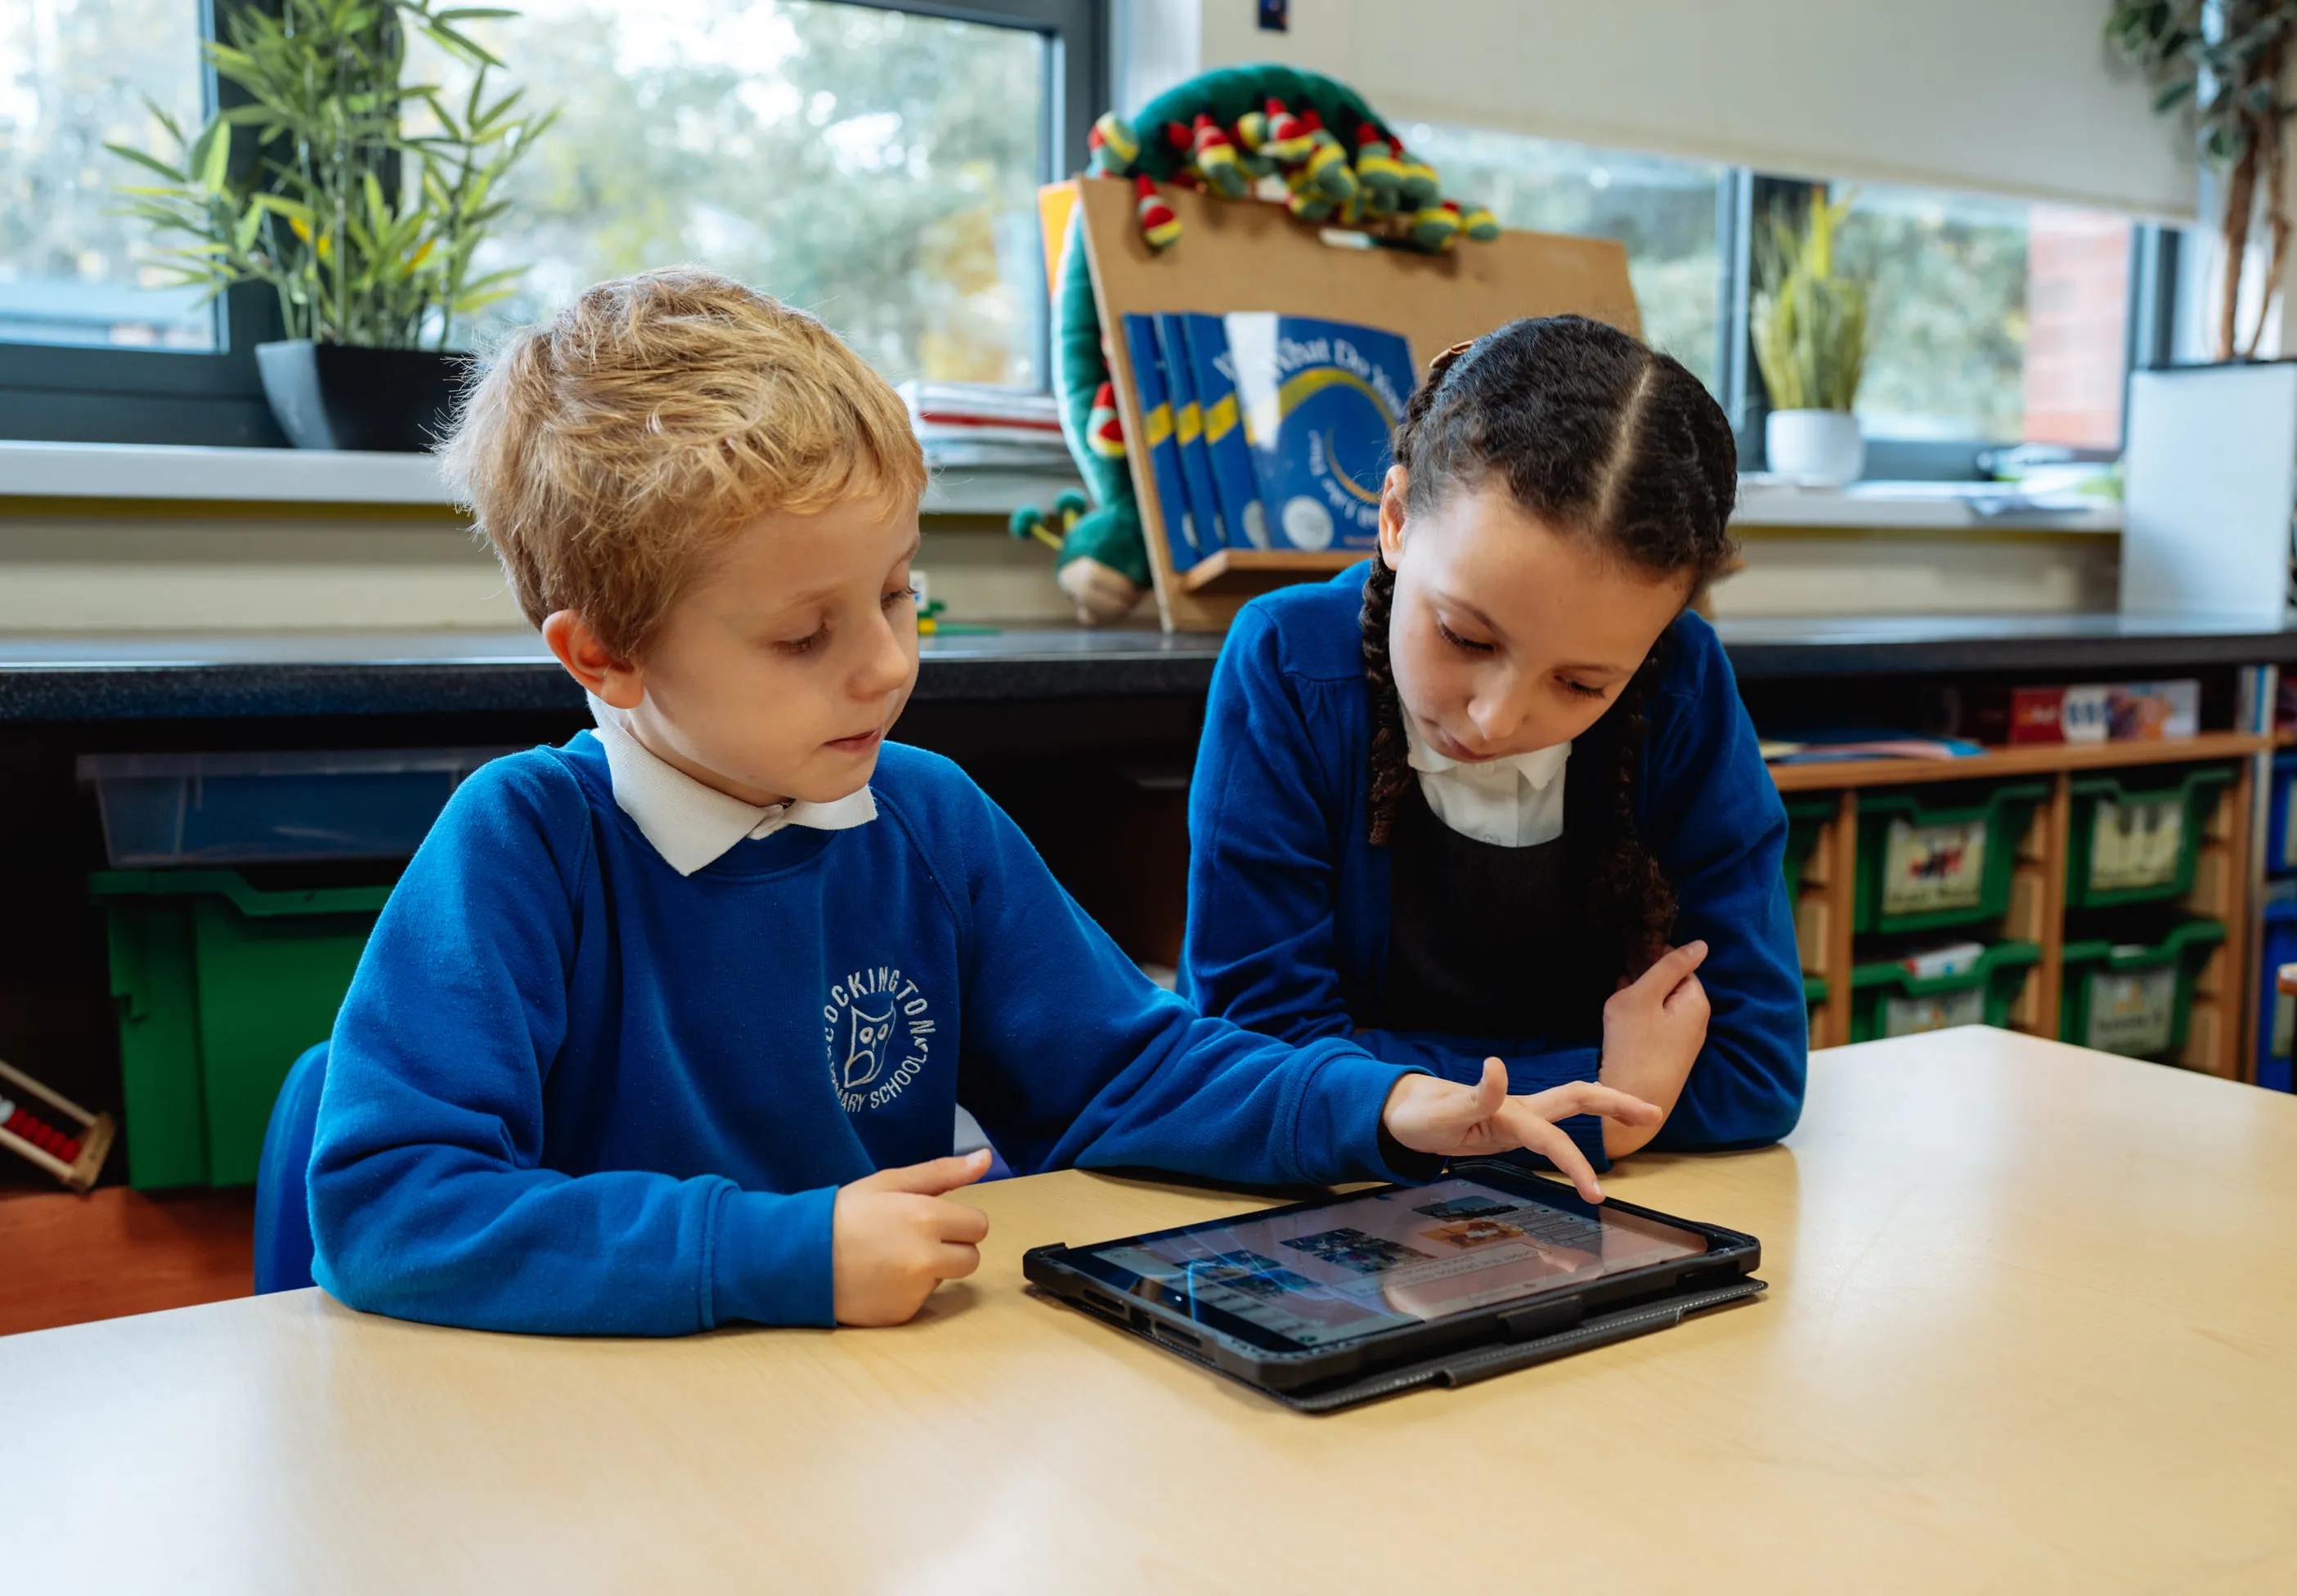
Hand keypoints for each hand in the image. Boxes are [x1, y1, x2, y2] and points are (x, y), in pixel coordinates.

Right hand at [831, 1148, 992, 1326]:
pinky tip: (880, 1278)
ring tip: (892, 1257)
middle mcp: (927, 1258)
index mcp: (927, 1218)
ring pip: (946, 1279)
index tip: (937, 1218)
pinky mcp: (902, 1315)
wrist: (799, 1257)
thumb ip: (943, 1172)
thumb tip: (985, 1158)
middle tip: (916, 1238)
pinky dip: (907, 1291)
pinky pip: (921, 1300)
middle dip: (952, 1248)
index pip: (979, 1226)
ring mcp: (914, 1291)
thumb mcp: (891, 1182)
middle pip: (971, 1257)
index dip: (960, 1221)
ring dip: (932, 1270)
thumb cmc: (846, 1213)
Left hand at [1381, 1060, 1662, 1202]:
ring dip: (1607, 1107)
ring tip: (1643, 1115)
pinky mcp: (1514, 1125)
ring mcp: (1518, 1116)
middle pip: (1576, 1098)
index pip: (1551, 1138)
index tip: (1595, 1192)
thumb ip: (1474, 1094)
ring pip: (1571, 1105)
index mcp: (1507, 1113)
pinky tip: (1607, 1120)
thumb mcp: (1441, 1112)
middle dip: (1615, 1104)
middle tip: (1653, 1112)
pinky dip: (1584, 1118)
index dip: (1573, 1162)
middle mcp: (1519, 1111)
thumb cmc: (1421, 1115)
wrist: (1402, 1111)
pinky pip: (1556, 1122)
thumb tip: (1497, 1065)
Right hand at [1599, 940, 1711, 1158]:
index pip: (1679, 964)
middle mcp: (1698, 1021)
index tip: (1628, 971)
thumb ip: (1668, 965)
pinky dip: (1639, 1025)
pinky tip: (1623, 1035)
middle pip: (1670, 987)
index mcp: (1696, 1001)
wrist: (1631, 1099)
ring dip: (1639, 1006)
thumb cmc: (1634, 1044)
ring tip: (1619, 1018)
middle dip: (1644, 986)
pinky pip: (1656, 1028)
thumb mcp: (1644, 995)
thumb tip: (1701, 944)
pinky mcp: (1671, 1057)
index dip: (1651, 962)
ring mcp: (1685, 1042)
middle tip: (1620, 997)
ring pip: (1660, 1008)